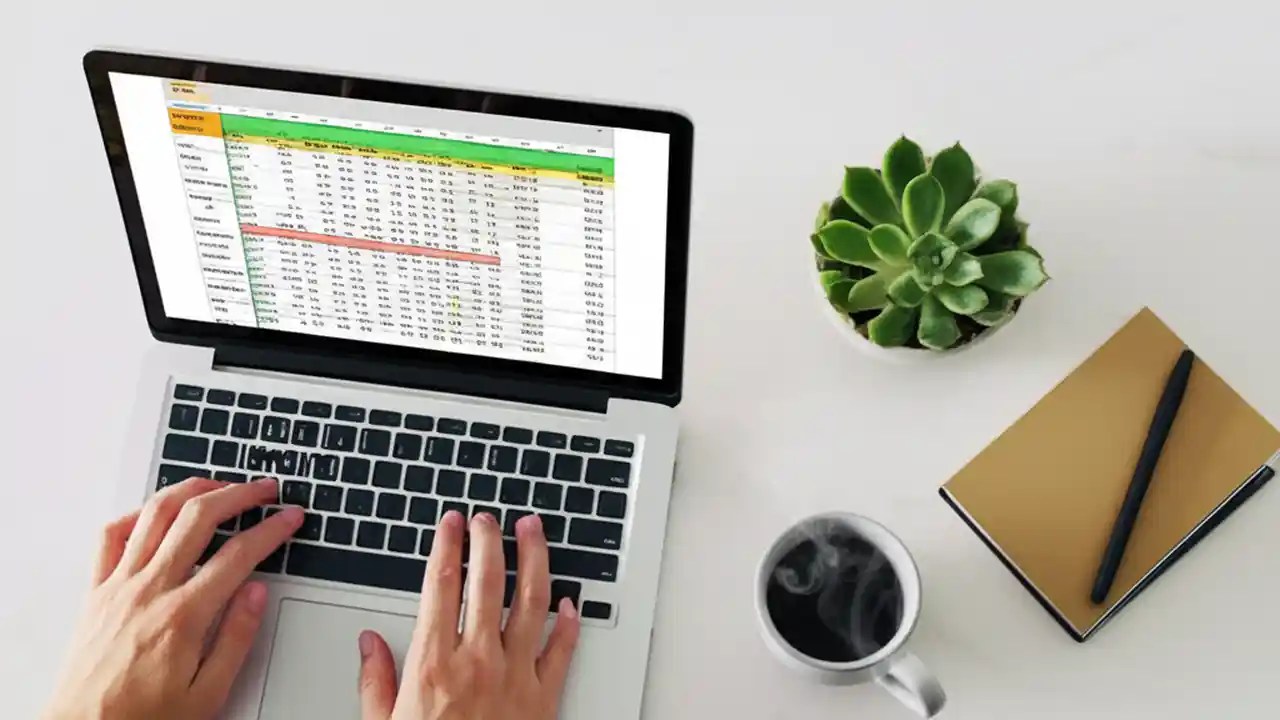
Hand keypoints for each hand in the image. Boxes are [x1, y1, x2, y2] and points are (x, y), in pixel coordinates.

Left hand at [44, 477, 302, 719]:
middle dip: (239, 494)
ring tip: (219, 484)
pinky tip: (156, 511)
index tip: (290, 518)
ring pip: (156, 513)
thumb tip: (255, 593)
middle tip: (264, 490)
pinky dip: (137, 513)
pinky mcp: (96, 590)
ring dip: (192, 489)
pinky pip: (112, 535)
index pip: (239, 554)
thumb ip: (236, 638)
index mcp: (183, 616)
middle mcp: (149, 591)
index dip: (272, 529)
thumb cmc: (142, 719)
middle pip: (199, 517)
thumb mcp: (208, 693)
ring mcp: (118, 586)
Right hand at [358, 511, 580, 719]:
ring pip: (531, 601)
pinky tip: (569, 600)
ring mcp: (516, 677)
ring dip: (535, 559)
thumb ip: (376, 681)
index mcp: (433, 663)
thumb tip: (369, 643)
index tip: (450, 524)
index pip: (442, 584)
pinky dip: (568, 622)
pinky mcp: (544, 699)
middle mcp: (478, 661)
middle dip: (489, 540)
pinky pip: (562, 650)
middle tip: (488, 519)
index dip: (447, 545)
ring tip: (534, 531)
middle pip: (488, 581)